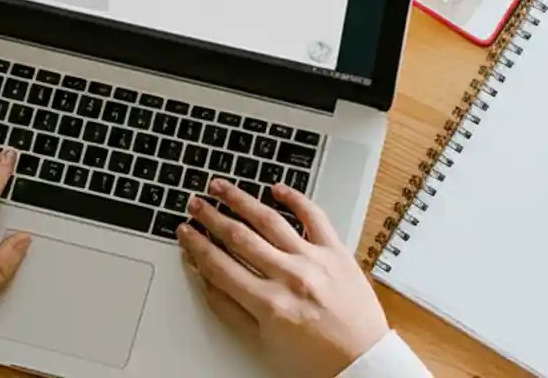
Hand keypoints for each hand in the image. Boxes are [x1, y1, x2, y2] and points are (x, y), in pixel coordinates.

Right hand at [179, 178, 389, 377]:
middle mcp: (289, 277)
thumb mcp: (263, 342)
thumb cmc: (316, 360)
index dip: (197, 245)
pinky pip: (313, 216)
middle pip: (239, 236)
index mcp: (269, 304)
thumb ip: (231, 310)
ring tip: (221, 187)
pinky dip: (294, 198)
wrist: (363, 360)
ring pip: (268, 220)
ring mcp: (314, 260)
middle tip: (196, 204)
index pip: (220, 265)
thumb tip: (207, 280)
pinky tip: (276, 189)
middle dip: (211, 217)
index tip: (184, 232)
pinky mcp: (336, 251)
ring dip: (240, 199)